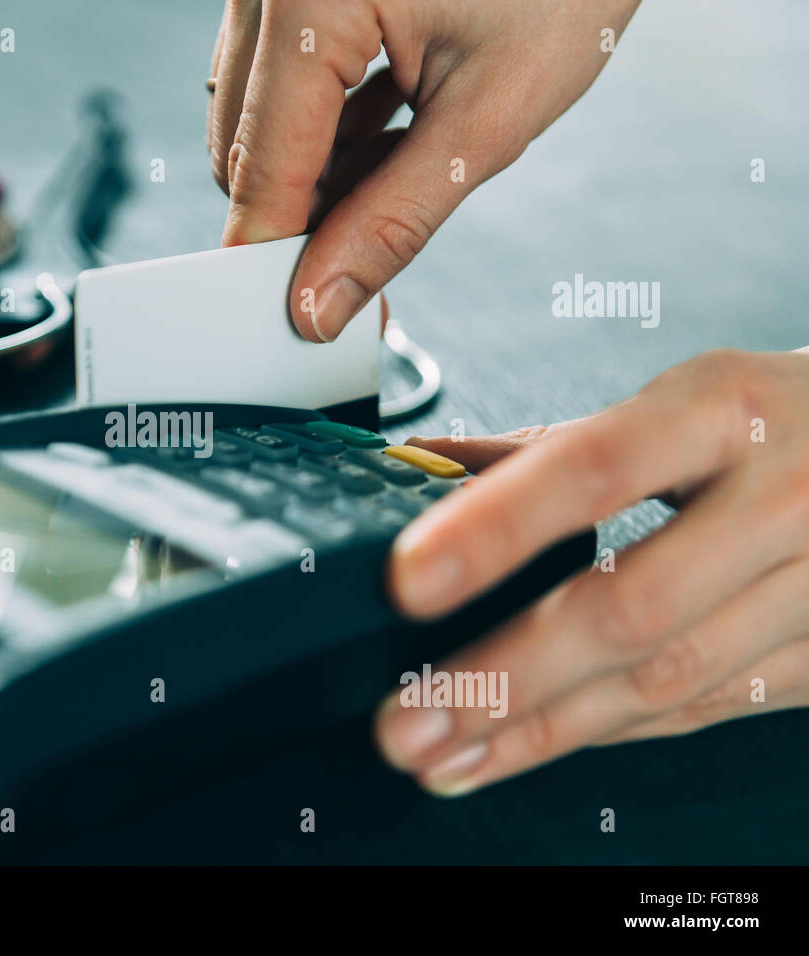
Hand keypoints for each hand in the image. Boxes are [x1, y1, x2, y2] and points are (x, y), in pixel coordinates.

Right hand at [206, 0, 639, 341]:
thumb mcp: (489, 114)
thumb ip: (394, 218)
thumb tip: (321, 301)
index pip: (263, 165)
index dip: (277, 255)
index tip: (298, 318)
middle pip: (243, 146)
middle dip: (300, 214)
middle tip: (369, 256)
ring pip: (255, 118)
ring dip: (314, 171)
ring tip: (405, 168)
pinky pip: (279, 76)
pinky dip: (324, 124)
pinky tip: (389, 129)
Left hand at [376, 349, 808, 794]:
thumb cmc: (774, 422)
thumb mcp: (679, 401)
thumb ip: (554, 444)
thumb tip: (423, 470)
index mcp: (720, 412)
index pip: (593, 469)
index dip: (497, 528)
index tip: (409, 580)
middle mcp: (780, 500)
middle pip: (630, 607)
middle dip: (502, 676)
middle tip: (407, 720)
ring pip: (664, 680)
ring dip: (538, 730)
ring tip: (445, 754)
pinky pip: (701, 708)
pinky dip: (602, 734)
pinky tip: (526, 746)